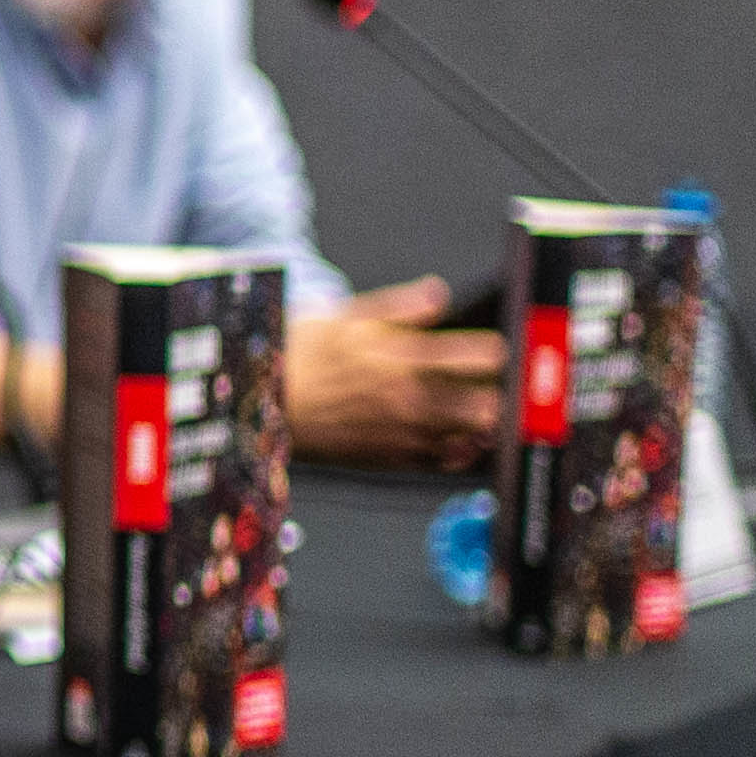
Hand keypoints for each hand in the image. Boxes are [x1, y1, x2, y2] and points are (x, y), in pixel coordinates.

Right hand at [284, 278, 503, 467]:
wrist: (262, 402)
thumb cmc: (297, 355)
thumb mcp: (344, 316)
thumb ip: (399, 305)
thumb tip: (438, 294)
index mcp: (402, 355)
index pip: (479, 356)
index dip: (493, 352)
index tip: (492, 352)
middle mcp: (409, 395)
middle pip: (485, 401)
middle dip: (493, 392)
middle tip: (489, 386)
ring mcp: (401, 430)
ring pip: (470, 434)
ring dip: (481, 423)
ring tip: (479, 414)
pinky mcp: (390, 457)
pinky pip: (444, 462)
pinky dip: (459, 452)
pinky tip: (456, 441)